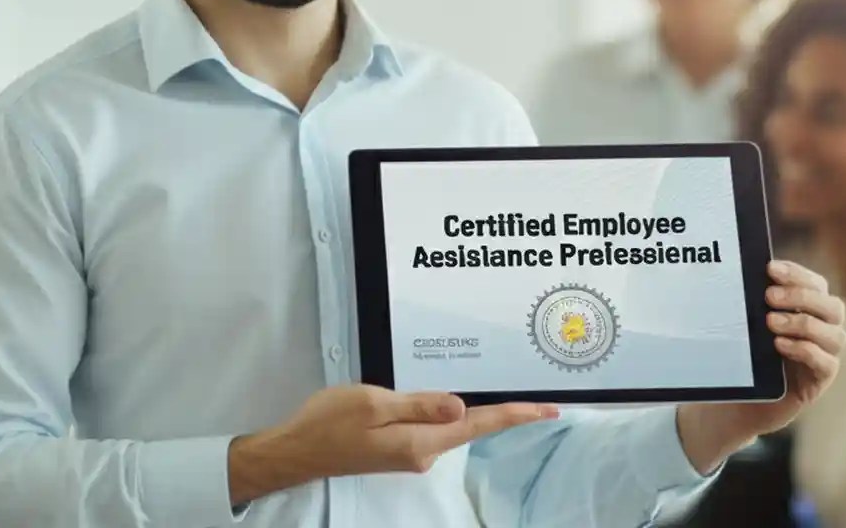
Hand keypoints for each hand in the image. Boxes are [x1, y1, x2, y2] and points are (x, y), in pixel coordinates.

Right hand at [228, 385, 558, 504]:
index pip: (480, 425)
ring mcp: (411, 453)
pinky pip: (432, 427)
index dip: (517, 416)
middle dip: (504, 413)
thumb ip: (420, 403)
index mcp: (421, 441)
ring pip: (452, 426)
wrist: (296, 450)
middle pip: (472, 427)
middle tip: (540, 401)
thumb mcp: (375, 402)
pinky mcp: (398, 449)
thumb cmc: (329, 422)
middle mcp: (423, 452)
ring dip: (475, 411)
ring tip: (500, 392)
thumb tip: (462, 406)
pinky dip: (447, 413)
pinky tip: (449, 398)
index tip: (550, 411)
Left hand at [678, 260, 845, 472]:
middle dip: (801, 297)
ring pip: (834, 334)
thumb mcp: (748, 325)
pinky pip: (825, 363)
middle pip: (832, 306)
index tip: (770, 268)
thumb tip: (745, 272)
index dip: (797, 274)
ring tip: (770, 322)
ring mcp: (825, 355)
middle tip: (769, 296)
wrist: (738, 399)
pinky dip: (804, 350)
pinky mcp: (819, 379)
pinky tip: (780, 346)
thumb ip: (755, 302)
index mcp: (809, 309)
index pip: (815, 284)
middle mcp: (824, 330)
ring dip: (802, 324)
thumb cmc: (745, 355)